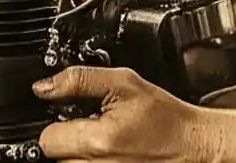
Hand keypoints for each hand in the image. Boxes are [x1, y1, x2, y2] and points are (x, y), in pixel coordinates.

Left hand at [33, 66, 223, 161]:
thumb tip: (44, 87)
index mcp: (99, 142)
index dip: (59, 124)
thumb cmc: (165, 119)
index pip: (47, 139)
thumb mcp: (125, 83)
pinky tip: (110, 154)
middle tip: (98, 129)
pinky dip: (92, 162)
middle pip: (55, 156)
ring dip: (80, 155)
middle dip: (70, 140)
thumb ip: (80, 80)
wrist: (191, 146)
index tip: (77, 119)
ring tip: (106, 143)